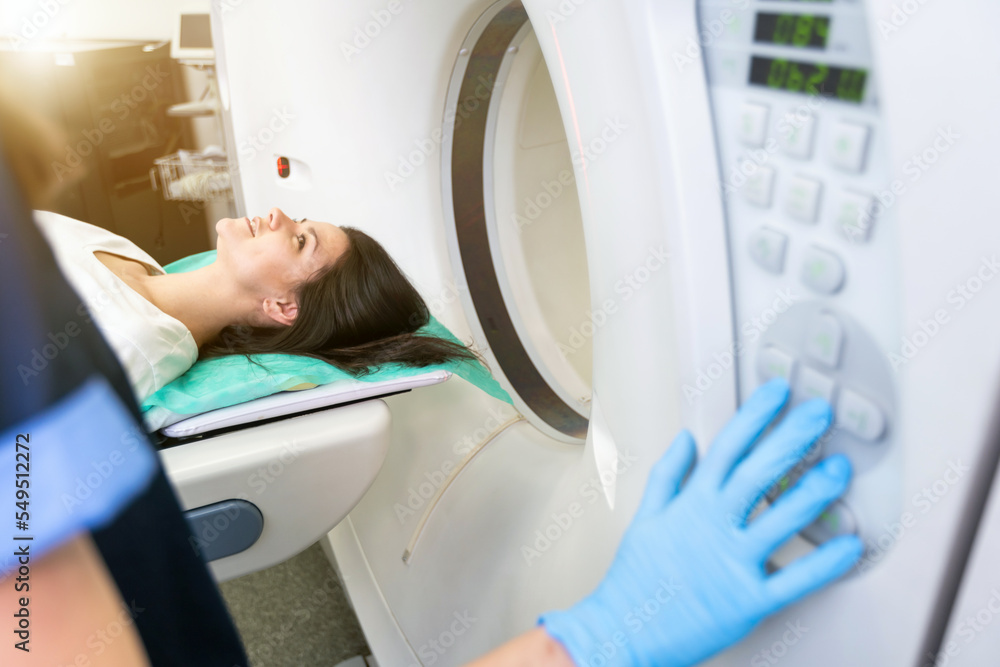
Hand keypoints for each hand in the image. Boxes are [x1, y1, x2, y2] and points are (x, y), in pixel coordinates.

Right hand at [538, 378, 861, 666]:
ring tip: (840, 467)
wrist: (625, 632)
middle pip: (759, 473)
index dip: (755, 417)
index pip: (727, 448)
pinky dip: (825, 564)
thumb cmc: (636, 580)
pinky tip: (849, 544)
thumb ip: (668, 475)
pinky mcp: (749, 601)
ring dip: (815, 491)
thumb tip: (686, 440)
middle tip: (820, 413)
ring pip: (782, 520)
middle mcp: (715, 527)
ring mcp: (733, 563)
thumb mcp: (645, 518)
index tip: (777, 392)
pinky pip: (794, 580)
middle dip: (792, 438)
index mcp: (691, 504)